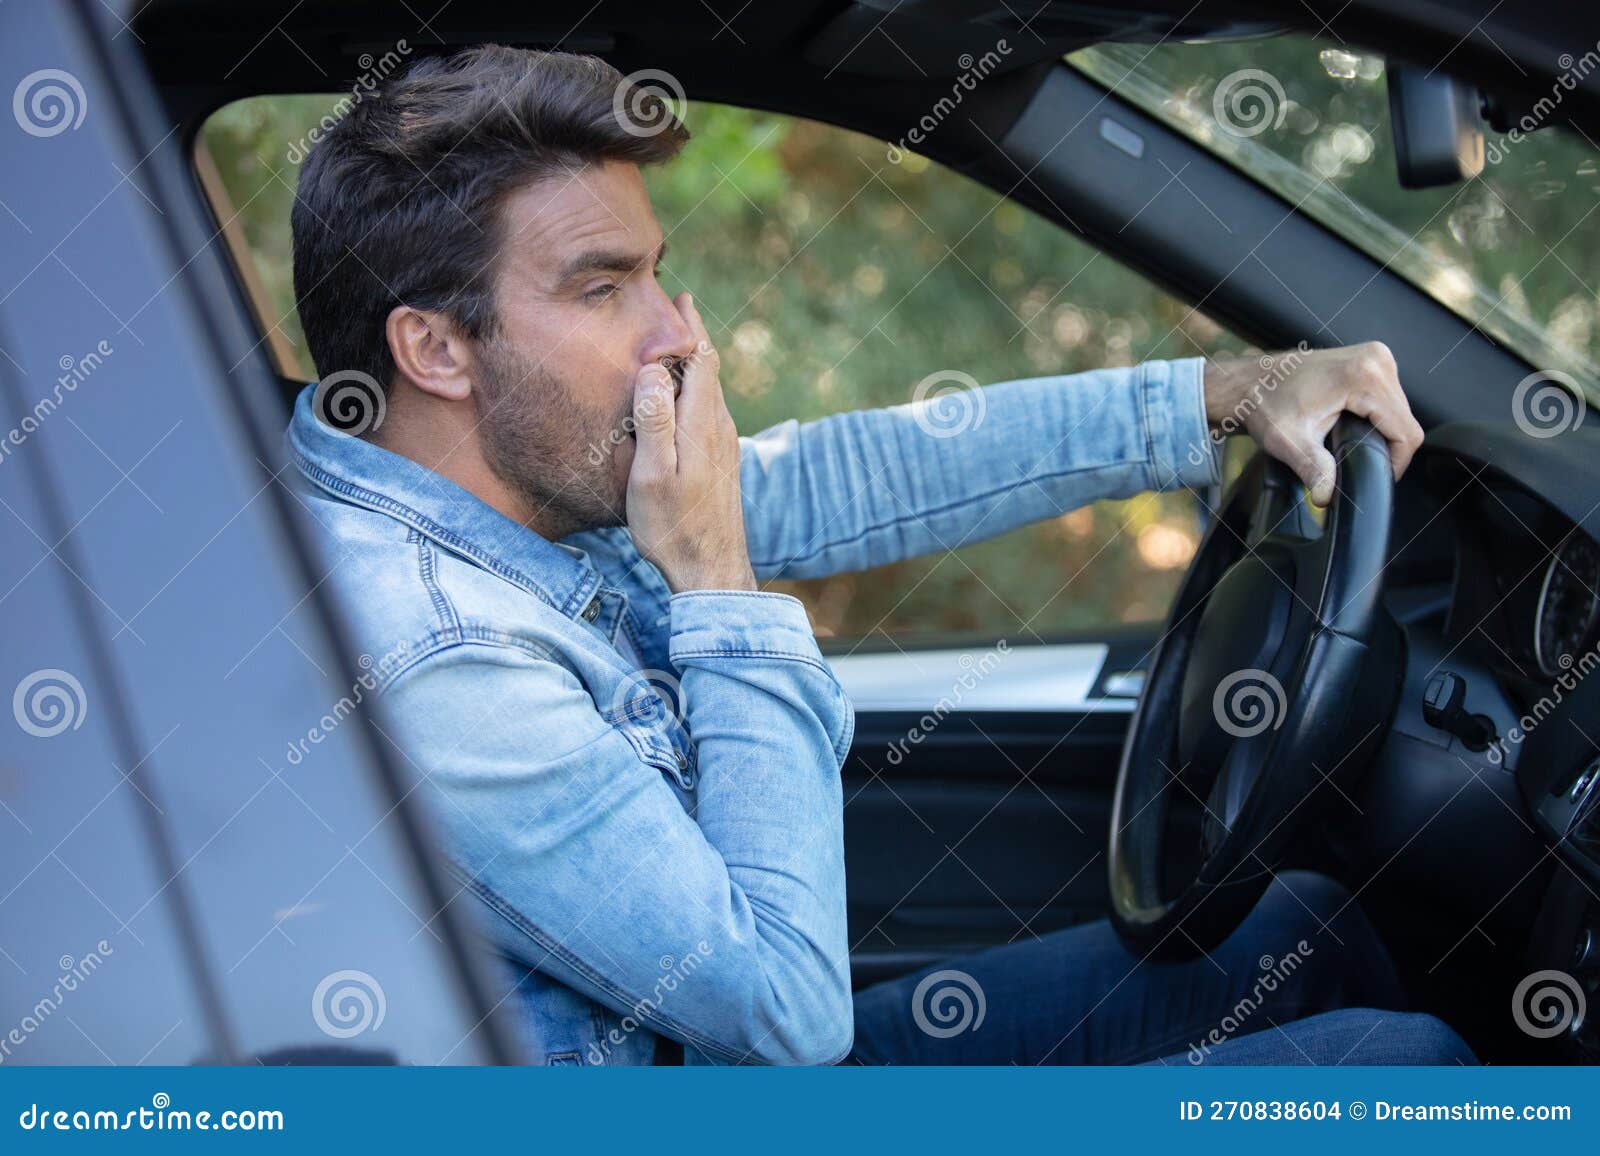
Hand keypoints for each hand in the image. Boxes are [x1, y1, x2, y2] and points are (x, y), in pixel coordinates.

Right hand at [625, 293, 755, 593]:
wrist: (712, 571)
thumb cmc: (674, 527)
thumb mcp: (652, 475)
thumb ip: (654, 421)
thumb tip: (652, 370)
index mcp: (703, 424)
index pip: (702, 359)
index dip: (691, 327)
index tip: (681, 297)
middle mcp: (721, 428)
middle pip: (710, 370)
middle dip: (693, 338)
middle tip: (676, 309)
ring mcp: (726, 446)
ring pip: (711, 392)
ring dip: (694, 365)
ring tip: (674, 347)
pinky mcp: (723, 463)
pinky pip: (710, 412)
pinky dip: (695, 391)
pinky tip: (681, 400)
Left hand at [1203, 341, 1424, 506]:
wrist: (1248, 383)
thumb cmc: (1264, 406)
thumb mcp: (1287, 441)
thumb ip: (1312, 468)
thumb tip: (1325, 496)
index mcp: (1364, 376)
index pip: (1405, 432)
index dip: (1395, 463)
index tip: (1374, 477)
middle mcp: (1375, 360)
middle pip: (1405, 420)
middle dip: (1387, 448)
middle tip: (1354, 462)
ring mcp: (1375, 356)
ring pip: (1399, 410)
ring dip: (1383, 432)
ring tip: (1350, 444)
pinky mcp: (1370, 359)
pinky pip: (1389, 398)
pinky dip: (1377, 417)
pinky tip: (1353, 426)